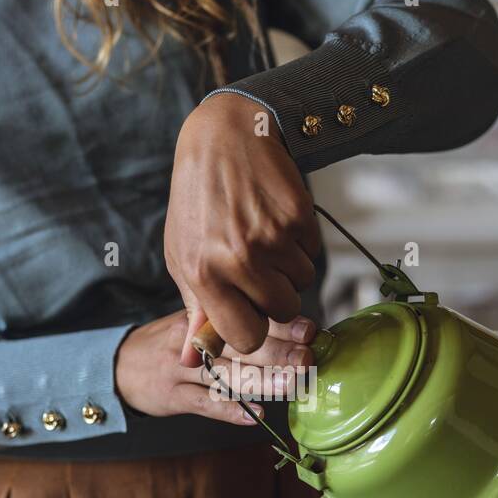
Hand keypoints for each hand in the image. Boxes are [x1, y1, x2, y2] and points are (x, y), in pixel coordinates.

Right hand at [115, 310, 315, 424]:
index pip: (246, 317)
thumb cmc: (168, 345)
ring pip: (227, 374)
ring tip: (292, 384)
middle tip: (309, 358)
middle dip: (279, 352)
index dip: (281, 325)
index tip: (310, 329)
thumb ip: (234, 327)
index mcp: (204, 318)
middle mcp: (195, 340)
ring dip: (262, 380)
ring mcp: (182, 369)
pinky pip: (204, 403)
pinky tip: (256, 416)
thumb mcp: (195, 325)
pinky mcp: (172, 396)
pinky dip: (229, 411)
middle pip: (241, 345)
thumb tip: (292, 330)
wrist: (118, 365)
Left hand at [165, 92, 321, 367]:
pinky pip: (313, 253)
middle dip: (275, 298)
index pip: (245, 337)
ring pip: (302, 283)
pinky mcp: (299, 217)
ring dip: (289, 269)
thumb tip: (190, 359)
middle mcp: (238, 258)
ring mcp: (271, 237)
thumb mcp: (184, 255)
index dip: (252, 329)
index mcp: (204, 273)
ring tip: (263, 238)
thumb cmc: (199, 202)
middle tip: (258, 270)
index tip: (249, 314)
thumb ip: (195, 309)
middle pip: (282, 313)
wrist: (224, 138)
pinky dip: (301, 243)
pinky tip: (276, 219)